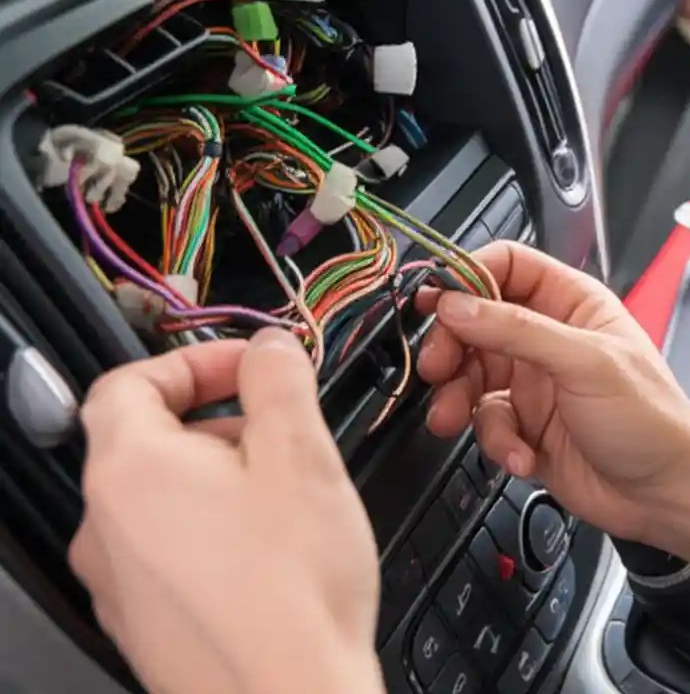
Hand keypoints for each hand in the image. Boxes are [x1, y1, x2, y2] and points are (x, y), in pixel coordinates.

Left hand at [71, 330, 382, 693]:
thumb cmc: (294, 588)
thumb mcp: (303, 455)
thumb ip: (279, 381)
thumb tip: (267, 348)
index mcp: (131, 469)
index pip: (130, 381)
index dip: (195, 363)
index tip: (250, 369)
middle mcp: (106, 525)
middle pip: (150, 441)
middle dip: (221, 424)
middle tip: (287, 437)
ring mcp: (119, 582)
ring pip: (164, 500)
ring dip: (221, 482)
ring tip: (288, 504)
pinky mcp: (145, 624)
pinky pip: (171, 554)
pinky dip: (215, 536)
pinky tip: (273, 558)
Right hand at [416, 242, 689, 542]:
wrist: (667, 495)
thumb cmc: (651, 420)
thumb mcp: (584, 363)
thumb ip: (516, 329)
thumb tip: (458, 304)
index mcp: (572, 304)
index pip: (508, 266)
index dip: (467, 277)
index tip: (437, 300)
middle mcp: (549, 339)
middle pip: (475, 322)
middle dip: (451, 345)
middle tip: (436, 367)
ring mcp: (535, 384)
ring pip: (471, 376)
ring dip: (459, 399)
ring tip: (453, 419)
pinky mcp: (526, 427)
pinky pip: (486, 423)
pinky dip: (495, 441)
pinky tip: (521, 454)